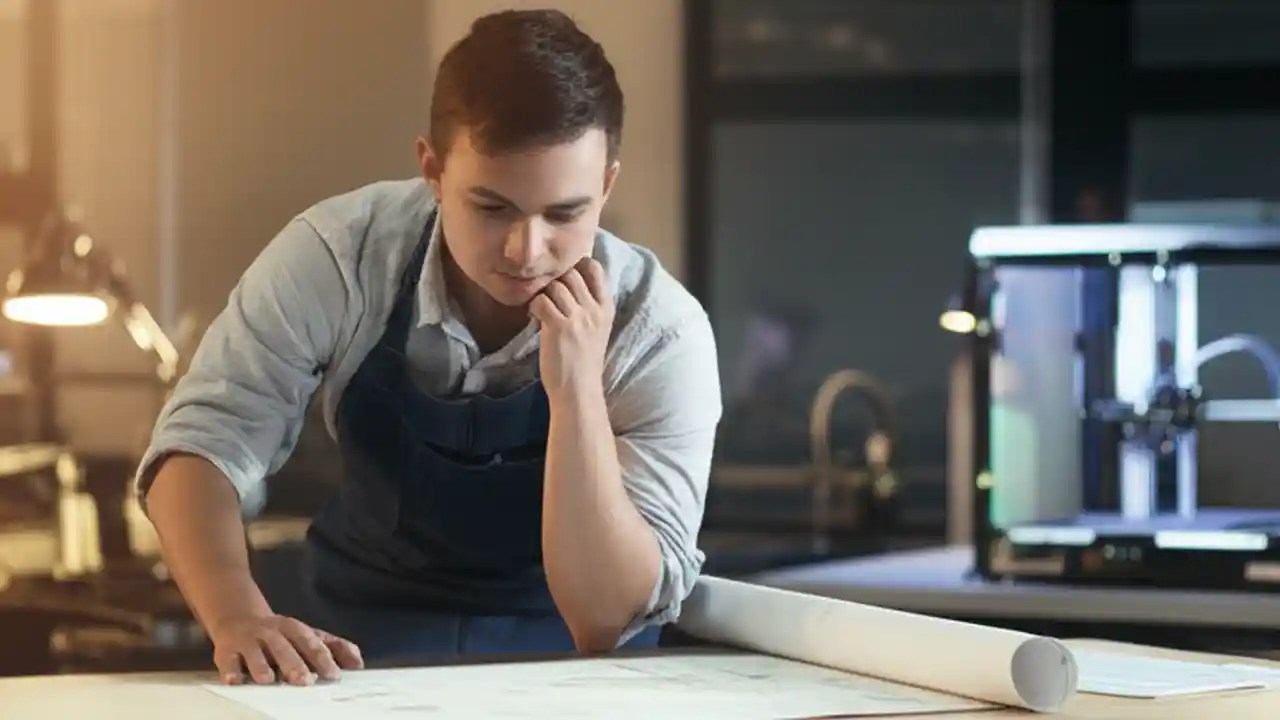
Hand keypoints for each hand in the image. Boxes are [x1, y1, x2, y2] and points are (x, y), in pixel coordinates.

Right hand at [209, 614, 362, 685]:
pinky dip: (231, 670)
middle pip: (284, 648)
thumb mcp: (306, 635)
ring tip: (268, 680)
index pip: (311, 643)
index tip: (333, 675)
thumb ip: (333, 646)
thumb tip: (358, 663)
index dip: (322, 658)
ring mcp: (248, 641)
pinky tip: (235, 680)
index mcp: (294, 629)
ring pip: (255, 653)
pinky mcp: (226, 650)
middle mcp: (271, 633)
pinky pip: (227, 660)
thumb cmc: (280, 634)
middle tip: (304, 681)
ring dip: (262, 666)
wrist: (238, 616)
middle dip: (294, 664)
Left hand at [529, 256, 614, 396]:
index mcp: (606, 308)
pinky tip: (535, 318)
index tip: (564, 278)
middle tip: (547, 295)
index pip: (595, 268)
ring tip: (540, 309)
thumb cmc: (584, 362)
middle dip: (554, 280)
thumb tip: (567, 283)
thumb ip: (588, 307)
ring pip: (554, 285)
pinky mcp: (559, 327)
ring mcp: (578, 318)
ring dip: (542, 294)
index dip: (576, 265)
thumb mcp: (597, 330)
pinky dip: (533, 307)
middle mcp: (594, 309)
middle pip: (570, 273)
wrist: (578, 391)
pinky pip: (540, 301)